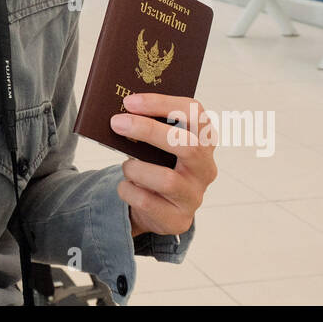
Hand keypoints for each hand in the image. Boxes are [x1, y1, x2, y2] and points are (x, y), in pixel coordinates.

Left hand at [109, 93, 216, 238]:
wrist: (157, 208)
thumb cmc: (156, 164)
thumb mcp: (157, 144)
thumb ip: (148, 128)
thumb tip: (121, 114)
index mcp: (204, 140)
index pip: (194, 113)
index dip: (163, 104)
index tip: (130, 101)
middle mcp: (205, 168)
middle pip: (186, 145)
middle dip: (148, 131)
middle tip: (117, 123)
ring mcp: (194, 196)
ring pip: (166, 180)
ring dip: (136, 169)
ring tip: (127, 166)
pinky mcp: (178, 219)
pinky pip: (147, 202)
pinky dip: (129, 190)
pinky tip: (126, 186)